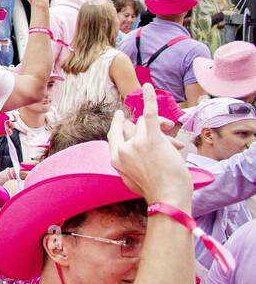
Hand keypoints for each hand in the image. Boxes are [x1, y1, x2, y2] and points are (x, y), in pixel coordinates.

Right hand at [107, 83, 192, 205]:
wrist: (168, 198)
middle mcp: (122, 150)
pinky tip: (147, 86)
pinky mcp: (151, 139)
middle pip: (127, 127)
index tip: (119, 117)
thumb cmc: (155, 192)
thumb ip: (126, 166)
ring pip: (141, 122)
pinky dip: (148, 98)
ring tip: (168, 127)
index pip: (114, 136)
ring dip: (157, 124)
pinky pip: (148, 113)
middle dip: (139, 125)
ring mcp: (135, 144)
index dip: (119, 126)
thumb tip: (127, 159)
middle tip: (154, 124)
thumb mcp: (132, 180)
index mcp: (115, 160)